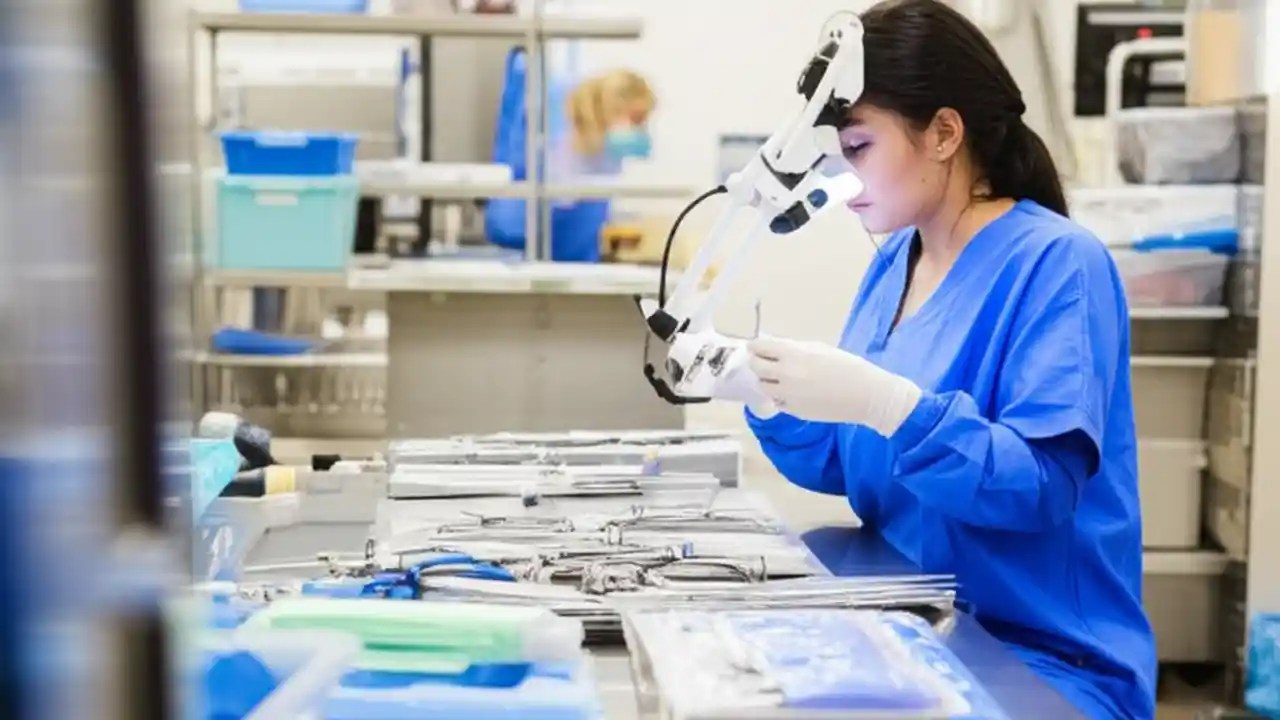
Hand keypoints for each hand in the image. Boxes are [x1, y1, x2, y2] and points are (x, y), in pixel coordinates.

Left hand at [747, 336, 921, 435]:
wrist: (865, 395)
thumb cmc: (847, 366)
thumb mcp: (819, 349)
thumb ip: (794, 348)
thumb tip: (774, 347)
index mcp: (792, 354)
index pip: (760, 347)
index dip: (756, 346)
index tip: (755, 347)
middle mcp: (785, 374)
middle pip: (756, 367)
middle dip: (757, 362)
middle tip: (762, 362)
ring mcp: (787, 394)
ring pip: (763, 386)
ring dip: (767, 381)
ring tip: (778, 378)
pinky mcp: (793, 411)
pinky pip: (777, 401)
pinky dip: (779, 396)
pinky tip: (791, 392)